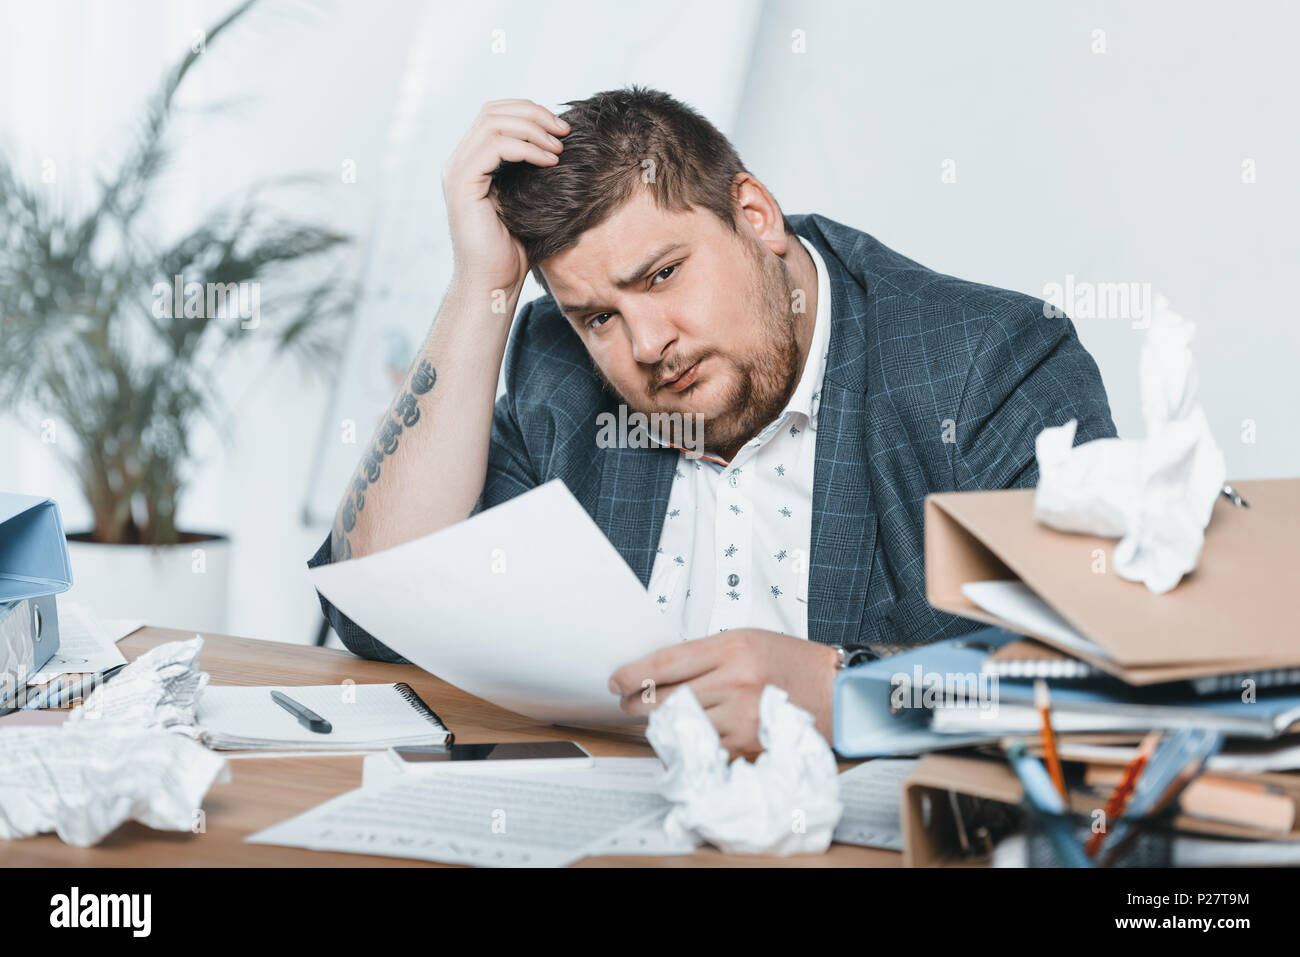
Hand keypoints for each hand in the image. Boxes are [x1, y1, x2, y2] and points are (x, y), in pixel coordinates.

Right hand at [442, 98, 568, 293]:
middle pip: (492, 111)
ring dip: (533, 129)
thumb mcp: (526, 202)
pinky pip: (494, 147)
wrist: (494, 283)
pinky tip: (548, 161)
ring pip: (493, 123)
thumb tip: (559, 146)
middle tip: (564, 131)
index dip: (529, 112)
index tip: (561, 130)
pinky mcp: (462, 185)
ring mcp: (457, 172)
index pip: (495, 115)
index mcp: (471, 163)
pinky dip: (525, 148)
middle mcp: (458, 162)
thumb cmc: (513, 251)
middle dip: (533, 113)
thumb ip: (528, 173)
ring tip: (559, 147)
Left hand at [609, 629, 838, 758]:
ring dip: (661, 727)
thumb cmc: (788, 661)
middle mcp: (736, 682)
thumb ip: (704, 655)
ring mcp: (742, 717)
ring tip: (654, 720)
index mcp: (732, 649)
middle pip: (667, 698)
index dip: (633, 674)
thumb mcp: (745, 640)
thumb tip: (657, 673)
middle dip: (639, 703)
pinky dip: (689, 744)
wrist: (832, 690)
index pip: (666, 663)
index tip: (617, 681)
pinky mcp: (748, 745)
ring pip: (681, 726)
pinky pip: (704, 747)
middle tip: (629, 703)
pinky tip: (684, 736)